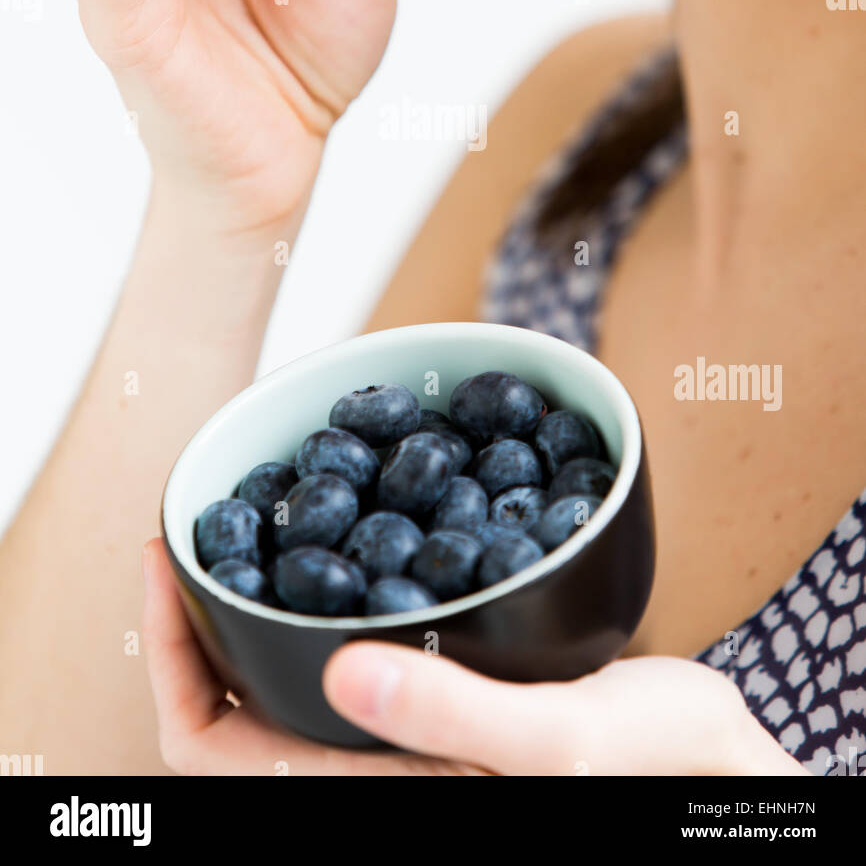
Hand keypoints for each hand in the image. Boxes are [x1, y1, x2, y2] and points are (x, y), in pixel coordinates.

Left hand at [143, 540, 806, 775]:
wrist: (714, 758)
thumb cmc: (657, 767)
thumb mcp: (558, 743)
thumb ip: (446, 717)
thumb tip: (343, 670)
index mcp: (374, 795)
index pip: (213, 747)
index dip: (171, 655)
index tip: (163, 556)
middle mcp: (371, 765)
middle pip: (236, 700)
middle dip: (201, 614)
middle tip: (197, 525)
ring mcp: (401, 732)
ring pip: (290, 669)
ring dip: (260, 597)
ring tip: (255, 517)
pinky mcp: (437, 694)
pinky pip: (353, 644)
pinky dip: (333, 588)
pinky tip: (354, 526)